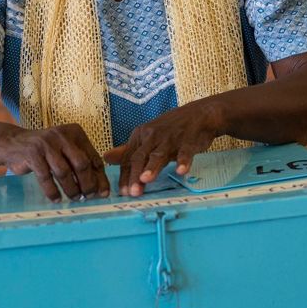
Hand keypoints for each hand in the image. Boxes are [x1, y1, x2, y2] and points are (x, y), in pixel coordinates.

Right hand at [0, 124, 109, 201]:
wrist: (12, 143)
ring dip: (71, 189)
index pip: (93, 157)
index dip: (100, 177)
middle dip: (88, 184)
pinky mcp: (32, 154)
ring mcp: (46, 144)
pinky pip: (46, 177)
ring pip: (64, 172)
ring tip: (74, 198)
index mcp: (75, 133)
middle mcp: (62, 135)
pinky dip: (52, 191)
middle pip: (81, 164)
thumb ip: (80, 165)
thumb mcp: (64, 151)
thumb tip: (99, 189)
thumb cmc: (45, 151)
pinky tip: (56, 199)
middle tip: (88, 197)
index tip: (103, 193)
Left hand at [104, 101, 221, 196]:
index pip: (128, 158)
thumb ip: (128, 150)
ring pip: (159, 154)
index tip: (122, 193)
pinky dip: (183, 161)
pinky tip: (181, 171)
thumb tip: (106, 157)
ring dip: (152, 167)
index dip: (125, 176)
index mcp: (140, 136)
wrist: (199, 114)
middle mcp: (153, 136)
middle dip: (135, 175)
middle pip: (140, 157)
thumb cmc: (171, 129)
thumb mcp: (147, 137)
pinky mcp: (188, 140)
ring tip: (146, 180)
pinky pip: (184, 151)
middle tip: (132, 193)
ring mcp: (171, 138)